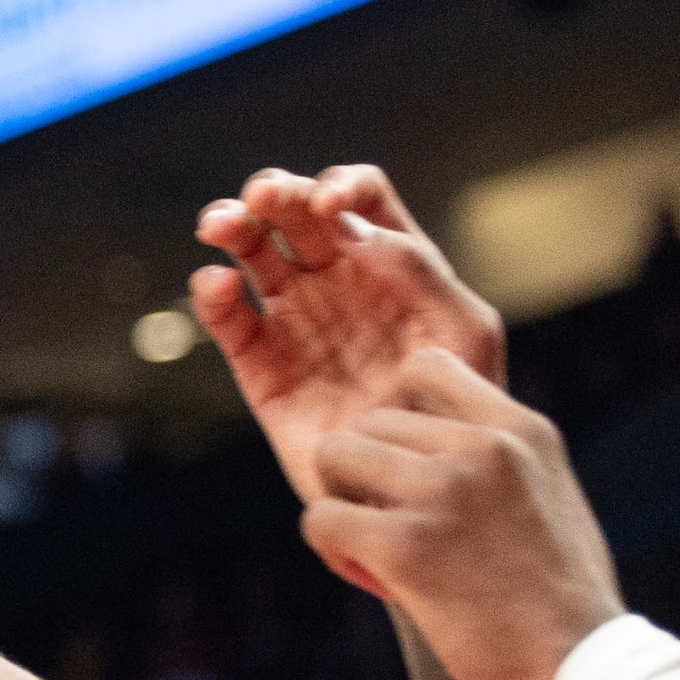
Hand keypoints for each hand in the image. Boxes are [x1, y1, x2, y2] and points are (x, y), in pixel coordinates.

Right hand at [188, 166, 504, 529]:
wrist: (424, 494)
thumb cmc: (464, 410)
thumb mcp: (465, 334)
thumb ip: (423, 274)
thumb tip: (360, 231)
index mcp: (391, 262)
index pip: (360, 198)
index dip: (341, 185)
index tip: (332, 205)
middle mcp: (339, 282)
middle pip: (295, 214)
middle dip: (276, 193)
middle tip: (264, 200)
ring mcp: (297, 322)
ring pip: (253, 254)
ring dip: (232, 226)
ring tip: (222, 226)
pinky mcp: (262, 368)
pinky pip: (230, 321)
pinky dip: (214, 297)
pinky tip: (216, 285)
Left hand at [303, 352, 629, 679]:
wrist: (585, 671)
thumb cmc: (562, 597)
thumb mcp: (547, 493)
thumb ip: (496, 457)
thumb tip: (431, 437)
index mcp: (520, 430)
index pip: (424, 366)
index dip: (395, 409)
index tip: (405, 458)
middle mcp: (483, 448)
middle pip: (369, 418)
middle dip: (365, 470)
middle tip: (389, 521)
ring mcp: (444, 492)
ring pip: (334, 456)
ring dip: (342, 502)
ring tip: (374, 547)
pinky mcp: (407, 546)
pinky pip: (320, 519)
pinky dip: (331, 549)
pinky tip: (369, 575)